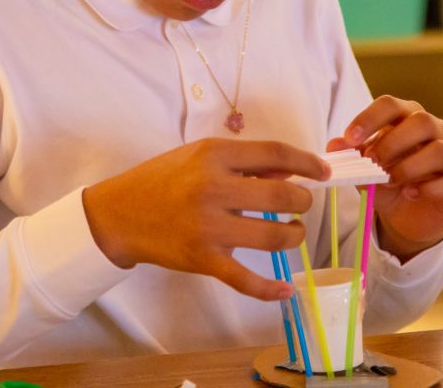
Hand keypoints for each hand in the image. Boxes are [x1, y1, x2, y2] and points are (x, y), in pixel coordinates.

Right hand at [82, 138, 329, 300]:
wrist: (119, 214)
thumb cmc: (162, 179)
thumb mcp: (199, 156)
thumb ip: (244, 162)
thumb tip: (291, 170)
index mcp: (215, 155)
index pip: (275, 153)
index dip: (307, 162)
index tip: (323, 172)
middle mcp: (214, 187)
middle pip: (282, 194)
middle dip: (303, 200)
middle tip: (302, 204)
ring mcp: (209, 226)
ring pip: (273, 235)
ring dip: (294, 235)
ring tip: (293, 232)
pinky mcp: (204, 259)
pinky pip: (246, 279)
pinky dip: (270, 289)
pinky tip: (286, 290)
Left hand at [327, 96, 442, 260]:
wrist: (406, 217)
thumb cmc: (386, 182)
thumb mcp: (364, 169)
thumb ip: (352, 155)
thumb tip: (334, 145)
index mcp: (408, 118)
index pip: (391, 105)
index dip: (370, 118)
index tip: (349, 138)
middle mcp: (435, 131)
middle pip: (422, 121)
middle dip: (392, 142)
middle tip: (373, 162)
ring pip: (438, 150)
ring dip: (408, 166)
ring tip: (390, 181)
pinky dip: (428, 188)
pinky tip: (410, 194)